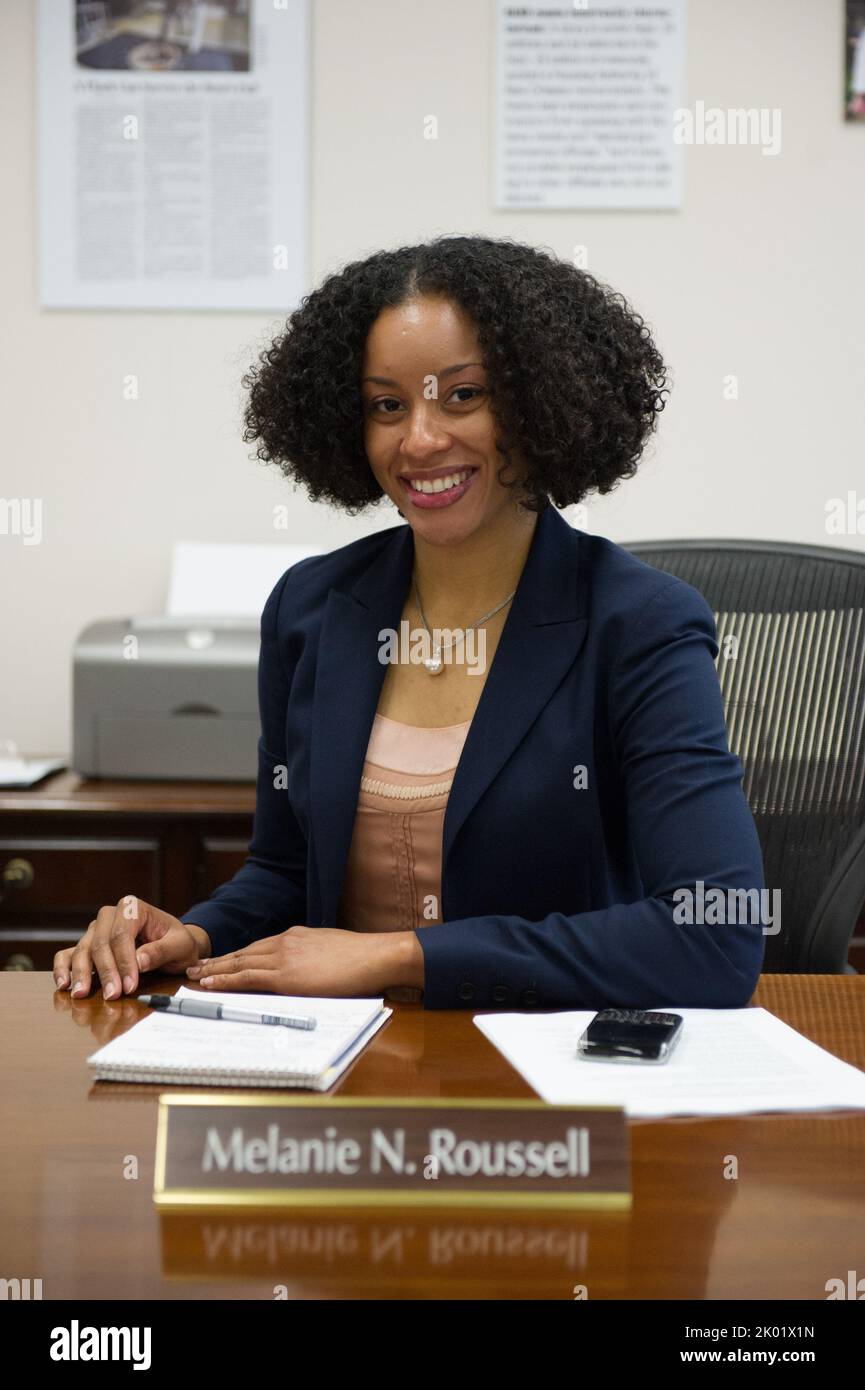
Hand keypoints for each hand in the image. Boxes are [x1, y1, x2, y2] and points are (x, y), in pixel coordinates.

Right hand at [53, 896, 211, 999]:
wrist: (173, 944)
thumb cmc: (177, 942)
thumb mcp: (180, 945)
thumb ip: (162, 951)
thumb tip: (139, 961)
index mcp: (132, 908)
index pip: (121, 935)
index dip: (124, 962)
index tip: (130, 986)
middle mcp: (110, 915)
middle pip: (100, 943)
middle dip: (106, 972)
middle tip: (112, 995)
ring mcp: (96, 930)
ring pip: (83, 949)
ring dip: (81, 973)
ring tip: (80, 993)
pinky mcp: (88, 945)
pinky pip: (68, 953)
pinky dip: (64, 967)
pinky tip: (64, 984)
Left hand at [186, 926, 423, 996]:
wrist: (375, 956)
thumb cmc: (361, 958)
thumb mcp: (330, 950)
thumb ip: (312, 957)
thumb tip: (306, 970)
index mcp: (296, 936)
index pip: (257, 947)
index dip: (236, 955)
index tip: (219, 961)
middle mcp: (285, 942)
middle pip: (242, 952)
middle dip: (217, 961)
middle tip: (194, 966)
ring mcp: (283, 957)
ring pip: (239, 963)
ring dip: (214, 971)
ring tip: (194, 976)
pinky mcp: (285, 976)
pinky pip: (246, 977)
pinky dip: (225, 980)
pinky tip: (210, 984)